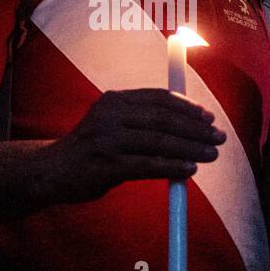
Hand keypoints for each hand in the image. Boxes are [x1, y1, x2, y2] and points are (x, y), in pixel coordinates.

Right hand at [38, 89, 225, 203]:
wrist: (51, 172)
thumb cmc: (89, 150)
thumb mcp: (110, 124)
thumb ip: (141, 122)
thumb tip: (188, 129)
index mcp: (113, 100)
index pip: (158, 98)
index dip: (187, 107)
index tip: (208, 117)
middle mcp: (110, 115)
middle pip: (163, 119)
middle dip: (195, 128)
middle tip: (218, 137)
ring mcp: (107, 140)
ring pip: (159, 141)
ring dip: (190, 148)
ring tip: (211, 154)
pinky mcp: (106, 165)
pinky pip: (148, 165)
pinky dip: (172, 167)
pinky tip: (189, 170)